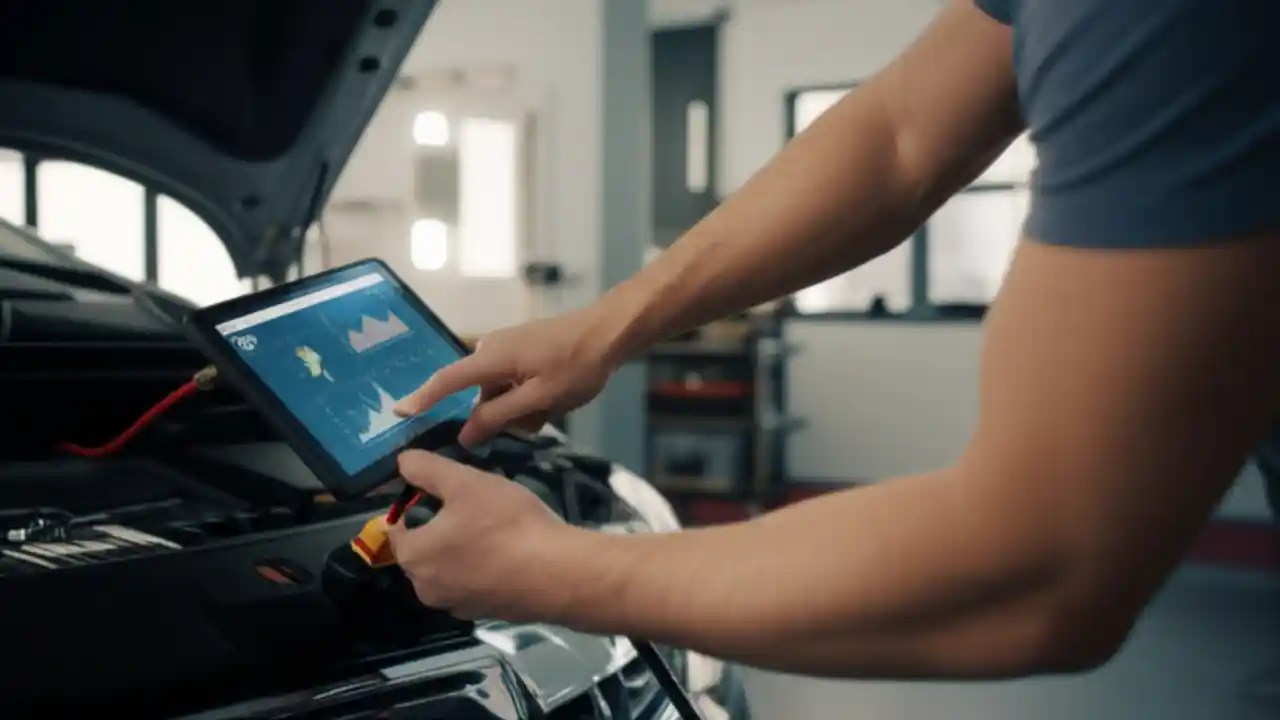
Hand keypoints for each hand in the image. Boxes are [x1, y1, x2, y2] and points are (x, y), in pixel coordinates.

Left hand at [387, 450, 584, 621]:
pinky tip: (509, 556)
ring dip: (462, 551)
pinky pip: (473, 585)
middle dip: (441, 529)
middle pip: (423, 549)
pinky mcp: (484, 615)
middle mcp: (425, 589)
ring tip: (496, 530)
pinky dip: (482, 571)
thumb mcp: (465, 481)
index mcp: (413, 556)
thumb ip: (427, 468)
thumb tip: (402, 462)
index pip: (398, 527)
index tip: (449, 494)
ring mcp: (456, 607)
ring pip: (448, 569)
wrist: (558, 574)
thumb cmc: (506, 523)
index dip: (418, 506)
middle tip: (476, 509)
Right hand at [395, 308, 621, 447]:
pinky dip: (530, 396)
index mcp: (490, 359)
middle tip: (541, 416)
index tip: (398, 413)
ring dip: (523, 407)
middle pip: (481, 396)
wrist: (608, 331)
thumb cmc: (575, 365)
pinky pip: (514, 383)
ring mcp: (506, 347)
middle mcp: (490, 349)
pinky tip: (556, 396)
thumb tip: (465, 435)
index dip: (422, 398)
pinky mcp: (521, 349)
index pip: (446, 381)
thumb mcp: (539, 399)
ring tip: (556, 404)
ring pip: (501, 393)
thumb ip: (499, 417)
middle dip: (506, 414)